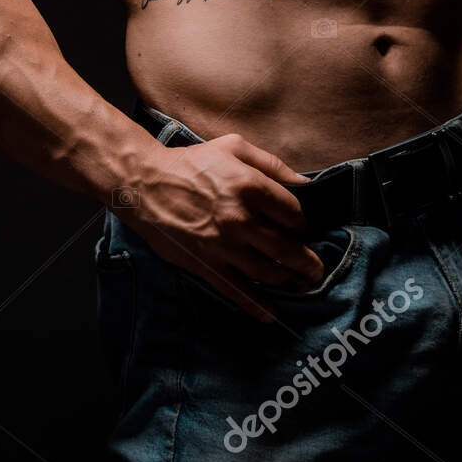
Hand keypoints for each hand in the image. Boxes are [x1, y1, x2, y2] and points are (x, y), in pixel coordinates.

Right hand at [120, 132, 323, 321]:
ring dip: (289, 282)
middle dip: (308, 262)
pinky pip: (237, 291)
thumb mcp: (234, 147)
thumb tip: (306, 182)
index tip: (301, 228)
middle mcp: (240, 218)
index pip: (293, 214)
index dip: (302, 223)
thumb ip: (273, 163)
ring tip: (299, 284)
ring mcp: (223, 245)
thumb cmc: (191, 163)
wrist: (145, 185)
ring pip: (269, 272)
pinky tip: (271, 313)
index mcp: (250, 186)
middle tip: (316, 269)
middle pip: (288, 249)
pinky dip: (257, 306)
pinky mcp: (206, 265)